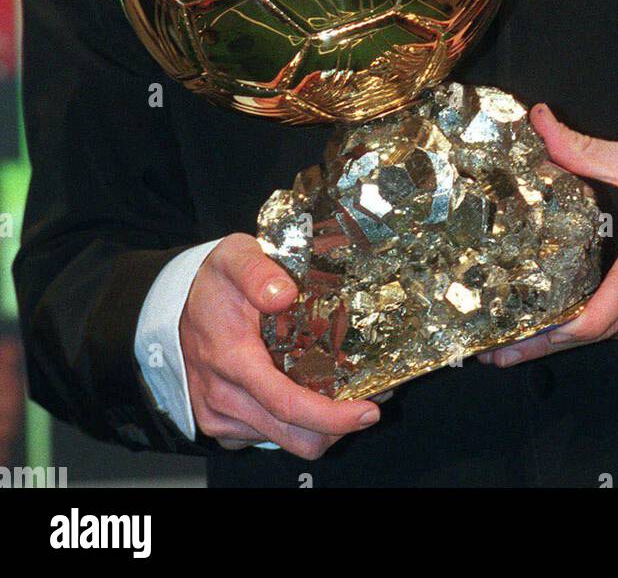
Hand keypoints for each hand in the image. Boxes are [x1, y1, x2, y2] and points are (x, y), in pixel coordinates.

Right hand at [179, 233, 380, 458]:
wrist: (171, 305)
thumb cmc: (210, 283)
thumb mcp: (233, 256)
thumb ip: (257, 271)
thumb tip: (284, 294)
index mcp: (233, 359)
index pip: (286, 403)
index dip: (331, 416)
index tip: (367, 411)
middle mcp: (225, 397)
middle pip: (293, 436)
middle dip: (337, 428)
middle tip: (367, 403)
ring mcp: (220, 416)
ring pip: (283, 441)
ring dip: (317, 426)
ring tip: (341, 395)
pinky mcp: (220, 424)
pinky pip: (265, 437)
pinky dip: (292, 424)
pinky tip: (306, 394)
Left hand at [478, 104, 617, 366]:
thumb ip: (587, 149)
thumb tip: (540, 124)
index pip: (603, 310)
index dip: (558, 329)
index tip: (519, 331)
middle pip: (595, 332)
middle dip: (544, 343)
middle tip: (496, 350)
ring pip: (608, 337)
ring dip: (562, 341)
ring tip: (514, 341)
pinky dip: (591, 331)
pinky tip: (558, 328)